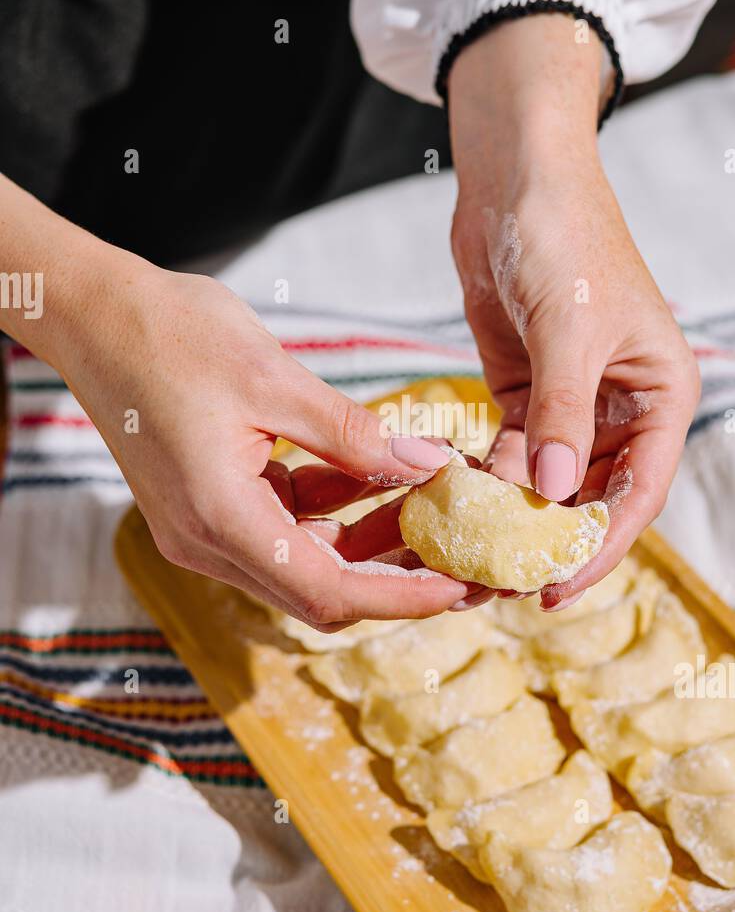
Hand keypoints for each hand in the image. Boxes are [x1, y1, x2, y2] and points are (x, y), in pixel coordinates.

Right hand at [0, 180, 467, 628]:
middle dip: (395, 576)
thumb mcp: (275, 378)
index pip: (328, 591)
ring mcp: (202, 529)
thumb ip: (353, 432)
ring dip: (367, 542)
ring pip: (306, 561)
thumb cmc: (173, 334)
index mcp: (220, 518)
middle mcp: (206, 542)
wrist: (96, 315)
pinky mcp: (208, 507)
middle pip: (319, 590)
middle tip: (461, 553)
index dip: (401, 596)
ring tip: (431, 504)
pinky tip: (377, 477)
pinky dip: (333, 511)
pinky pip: (284, 527)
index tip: (460, 585)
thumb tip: (427, 465)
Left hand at [447, 14, 699, 608]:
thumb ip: (561, 413)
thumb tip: (550, 493)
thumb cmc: (564, 236)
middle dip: (548, 540)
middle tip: (500, 585)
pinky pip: (508, 454)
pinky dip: (484, 481)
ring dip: (511, 518)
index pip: (637, 491)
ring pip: (546, 483)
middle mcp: (623, 407)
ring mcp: (572, 403)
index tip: (556, 588)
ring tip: (467, 557)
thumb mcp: (567, 327)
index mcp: (662, 394)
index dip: (599, 545)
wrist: (516, 178)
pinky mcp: (524, 393)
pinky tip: (452, 506)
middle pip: (591, 497)